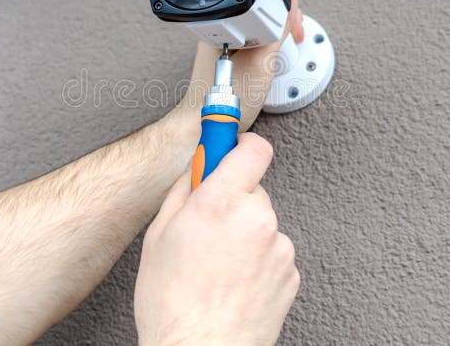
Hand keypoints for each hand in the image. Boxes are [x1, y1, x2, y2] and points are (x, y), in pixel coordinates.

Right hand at [134, 133, 299, 345]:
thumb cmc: (172, 304)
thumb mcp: (158, 236)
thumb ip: (183, 191)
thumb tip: (197, 168)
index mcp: (220, 202)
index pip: (251, 148)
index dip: (239, 145)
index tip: (229, 145)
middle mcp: (256, 218)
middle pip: (252, 188)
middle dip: (233, 200)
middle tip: (207, 228)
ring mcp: (279, 247)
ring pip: (262, 222)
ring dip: (245, 233)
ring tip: (218, 265)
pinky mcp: (291, 272)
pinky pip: (273, 251)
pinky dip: (258, 259)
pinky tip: (234, 281)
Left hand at [177, 0, 303, 130]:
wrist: (204, 125)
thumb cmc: (224, 102)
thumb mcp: (260, 63)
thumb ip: (276, 32)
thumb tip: (288, 11)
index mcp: (224, 23)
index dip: (288, 12)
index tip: (294, 32)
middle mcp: (221, 29)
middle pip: (263, 11)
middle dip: (283, 25)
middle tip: (290, 42)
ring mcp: (223, 43)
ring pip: (259, 28)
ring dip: (275, 39)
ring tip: (275, 58)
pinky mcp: (227, 57)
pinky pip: (253, 44)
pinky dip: (266, 52)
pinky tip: (265, 67)